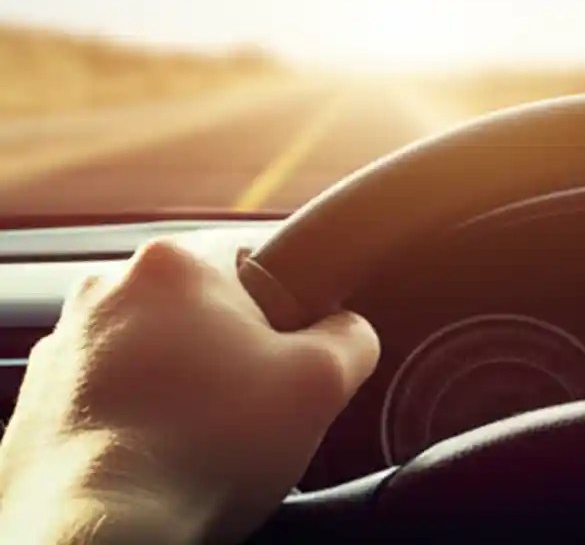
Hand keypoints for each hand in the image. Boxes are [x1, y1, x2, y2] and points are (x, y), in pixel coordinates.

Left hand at [0, 233, 379, 543]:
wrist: (104, 529)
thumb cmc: (206, 448)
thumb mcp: (322, 382)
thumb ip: (351, 336)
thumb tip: (349, 330)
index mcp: (175, 263)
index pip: (254, 260)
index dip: (285, 314)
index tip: (287, 363)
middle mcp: (105, 289)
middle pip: (199, 309)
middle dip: (227, 352)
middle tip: (251, 407)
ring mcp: (64, 347)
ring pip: (152, 353)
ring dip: (180, 386)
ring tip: (202, 439)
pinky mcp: (38, 401)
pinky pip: (108, 397)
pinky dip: (135, 421)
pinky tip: (159, 457)